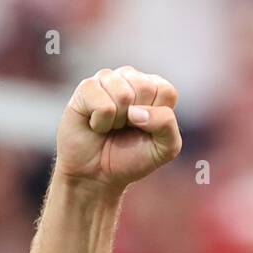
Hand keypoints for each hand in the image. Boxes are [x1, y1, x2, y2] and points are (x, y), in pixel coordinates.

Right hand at [54, 67, 181, 192]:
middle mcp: (131, 79)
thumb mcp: (164, 149)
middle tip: (126, 128)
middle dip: (137, 119)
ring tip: (111, 126)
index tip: (146, 129)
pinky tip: (96, 125)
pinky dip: (101, 123)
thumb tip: (136, 111)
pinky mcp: (86, 88)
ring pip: (123, 94)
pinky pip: (102, 104)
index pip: (166, 91)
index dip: (158, 117)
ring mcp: (107, 80)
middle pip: (144, 87)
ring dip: (118, 121)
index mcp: (154, 89)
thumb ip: (167, 125)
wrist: (97, 173)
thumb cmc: (132, 157)